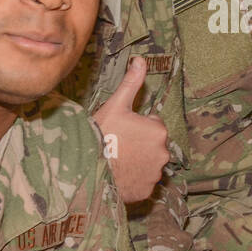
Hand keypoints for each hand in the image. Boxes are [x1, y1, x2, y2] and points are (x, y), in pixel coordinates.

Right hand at [92, 56, 169, 204]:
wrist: (87, 169)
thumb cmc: (101, 135)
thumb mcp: (116, 105)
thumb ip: (131, 82)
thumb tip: (141, 59)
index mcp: (158, 130)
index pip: (153, 124)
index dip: (136, 125)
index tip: (121, 129)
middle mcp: (163, 153)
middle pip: (152, 144)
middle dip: (139, 144)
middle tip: (117, 144)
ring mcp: (156, 174)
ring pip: (148, 163)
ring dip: (138, 161)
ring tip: (116, 159)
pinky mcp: (147, 190)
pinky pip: (143, 182)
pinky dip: (134, 179)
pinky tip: (119, 174)